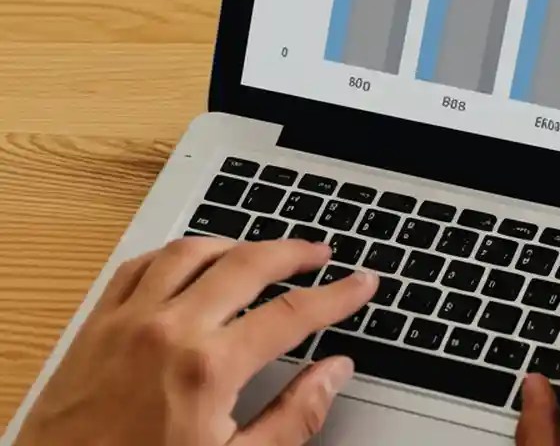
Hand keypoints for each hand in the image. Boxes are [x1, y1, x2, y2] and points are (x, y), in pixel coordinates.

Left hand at [14, 237, 375, 445]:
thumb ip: (292, 417)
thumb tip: (334, 373)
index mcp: (209, 368)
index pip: (293, 314)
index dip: (338, 296)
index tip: (361, 283)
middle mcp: (169, 330)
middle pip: (247, 264)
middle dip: (293, 252)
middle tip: (320, 253)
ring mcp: (127, 322)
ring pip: (191, 252)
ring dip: (235, 244)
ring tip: (262, 251)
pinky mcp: (95, 327)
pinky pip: (139, 266)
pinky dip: (174, 254)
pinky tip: (192, 261)